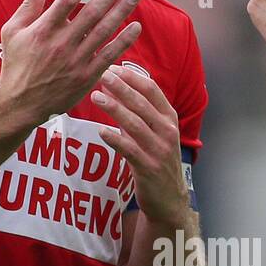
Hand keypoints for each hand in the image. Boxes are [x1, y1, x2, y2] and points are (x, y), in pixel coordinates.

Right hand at [0, 0, 142, 124]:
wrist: (20, 104)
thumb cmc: (16, 66)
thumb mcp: (12, 32)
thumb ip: (27, 5)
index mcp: (43, 29)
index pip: (68, 0)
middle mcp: (62, 43)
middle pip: (92, 12)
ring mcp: (76, 60)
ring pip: (104, 31)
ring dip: (122, 11)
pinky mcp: (86, 77)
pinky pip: (109, 55)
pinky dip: (124, 41)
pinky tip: (136, 27)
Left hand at [93, 64, 187, 226]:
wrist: (168, 199)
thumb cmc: (157, 160)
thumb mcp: (154, 133)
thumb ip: (139, 113)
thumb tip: (115, 87)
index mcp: (169, 118)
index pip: (152, 90)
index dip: (132, 77)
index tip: (113, 67)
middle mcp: (167, 131)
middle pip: (142, 103)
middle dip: (121, 87)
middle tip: (102, 74)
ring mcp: (159, 150)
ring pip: (135, 124)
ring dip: (115, 108)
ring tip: (96, 97)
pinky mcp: (149, 168)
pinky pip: (130, 150)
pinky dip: (115, 139)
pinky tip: (101, 131)